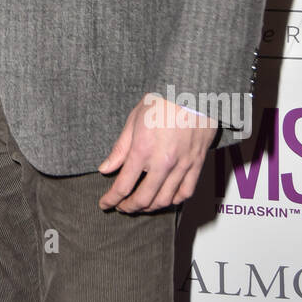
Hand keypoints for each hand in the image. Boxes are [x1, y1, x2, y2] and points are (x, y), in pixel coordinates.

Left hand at [97, 94, 217, 212]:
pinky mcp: (197, 165)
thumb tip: (105, 169)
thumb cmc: (163, 101)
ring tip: (140, 204)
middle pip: (143, 199)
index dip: (111, 199)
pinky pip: (185, 193)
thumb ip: (120, 148)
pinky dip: (173, 201)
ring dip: (149, 207)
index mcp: (143, 150)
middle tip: (122, 206)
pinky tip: (164, 199)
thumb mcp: (135, 119)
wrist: (195, 93)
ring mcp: (182, 166)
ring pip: (164, 200)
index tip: (104, 204)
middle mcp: (162, 163)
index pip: (123, 185)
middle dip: (129, 207)